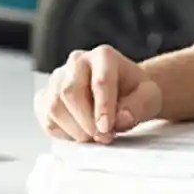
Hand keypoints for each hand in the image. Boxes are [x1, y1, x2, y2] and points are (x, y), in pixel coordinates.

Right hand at [32, 45, 162, 143]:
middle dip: (87, 122)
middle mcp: (77, 61)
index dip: (103, 108)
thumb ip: (139, 106)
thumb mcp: (148, 97)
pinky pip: (47, 119)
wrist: (123, 92)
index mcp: (104, 56)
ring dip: (75, 130)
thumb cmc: (134, 93)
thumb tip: (121, 118)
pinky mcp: (45, 97)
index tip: (106, 128)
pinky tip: (81, 132)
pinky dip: (63, 133)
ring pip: (55, 107)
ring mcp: (57, 78)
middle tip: (103, 137)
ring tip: (93, 136)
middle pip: (71, 93)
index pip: (99, 81)